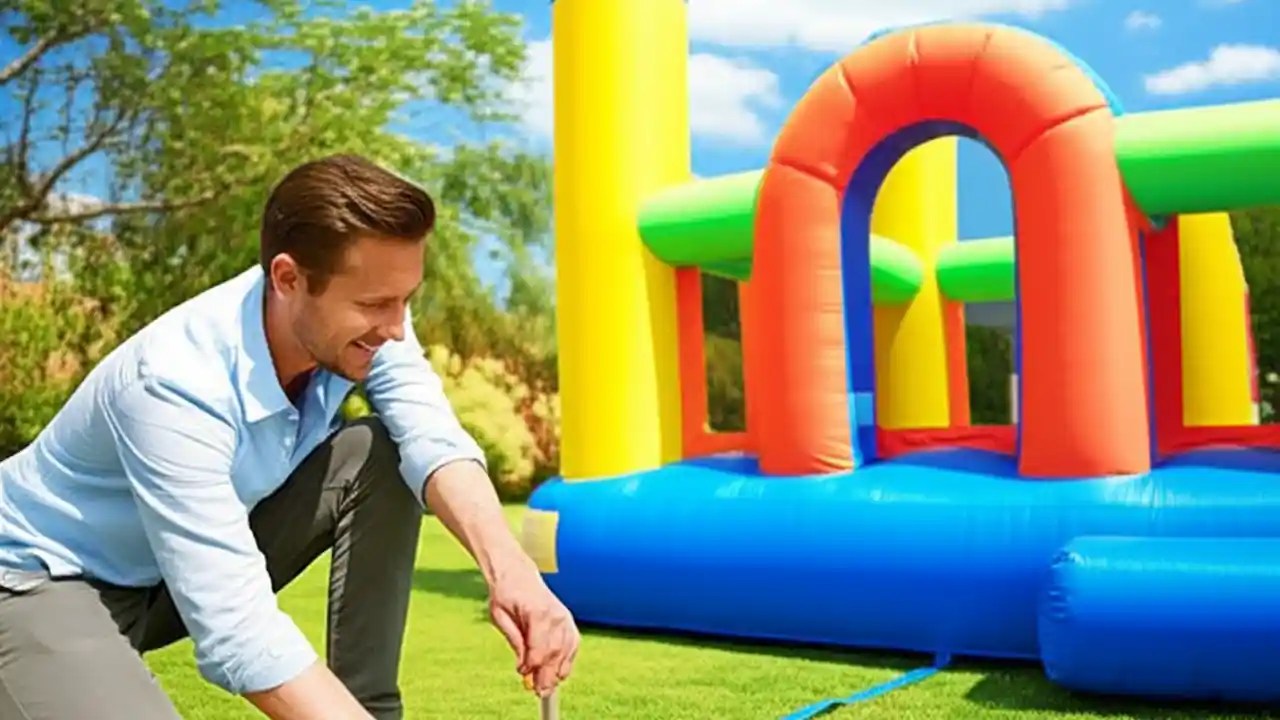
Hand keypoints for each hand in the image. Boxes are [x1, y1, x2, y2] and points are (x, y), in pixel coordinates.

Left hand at [488, 561, 579, 697]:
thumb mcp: (499, 617)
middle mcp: (555, 615)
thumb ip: (514, 640)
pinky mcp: (567, 619)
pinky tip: (561, 673)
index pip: (539, 646)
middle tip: (539, 692)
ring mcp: (564, 617)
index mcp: (537, 612)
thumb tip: (523, 665)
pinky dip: (568, 660)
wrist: (517, 574)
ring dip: (557, 671)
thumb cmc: (504, 594)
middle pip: (554, 652)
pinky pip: (572, 644)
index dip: (532, 664)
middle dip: (547, 674)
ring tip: (548, 687)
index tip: (522, 674)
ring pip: (565, 650)